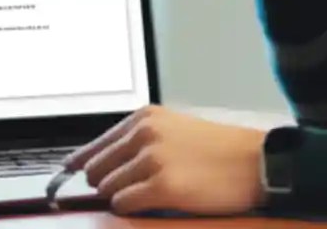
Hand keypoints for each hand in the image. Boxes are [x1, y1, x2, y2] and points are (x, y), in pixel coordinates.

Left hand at [63, 105, 267, 215]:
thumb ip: (139, 142)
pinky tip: (152, 203)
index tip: (68, 178)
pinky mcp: (162, 186)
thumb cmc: (221, 151)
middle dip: (104, 185)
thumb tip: (100, 166)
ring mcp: (151, 159)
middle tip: (124, 192)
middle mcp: (144, 134)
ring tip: (149, 195)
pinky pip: (124, 204)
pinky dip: (131, 208)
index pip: (94, 146)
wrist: (258, 163)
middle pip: (96, 169)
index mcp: (144, 118)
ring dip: (122, 198)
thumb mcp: (175, 130)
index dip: (80, 166)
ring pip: (108, 189)